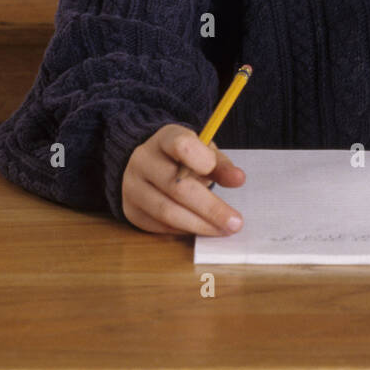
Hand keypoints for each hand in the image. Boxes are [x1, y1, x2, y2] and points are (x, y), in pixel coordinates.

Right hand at [122, 124, 245, 235]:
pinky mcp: (131, 210)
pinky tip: (201, 229)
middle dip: (211, 208)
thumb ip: (220, 165)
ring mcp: (133, 186)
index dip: (203, 160)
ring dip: (199, 225)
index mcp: (164, 138)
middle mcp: (143, 160)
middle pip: (177, 186)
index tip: (227, 176)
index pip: (180, 145)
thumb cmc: (182, 159)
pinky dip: (184, 230)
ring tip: (222, 230)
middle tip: (235, 222)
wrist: (146, 165)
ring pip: (167, 211)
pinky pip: (160, 226)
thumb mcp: (202, 153)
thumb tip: (238, 179)